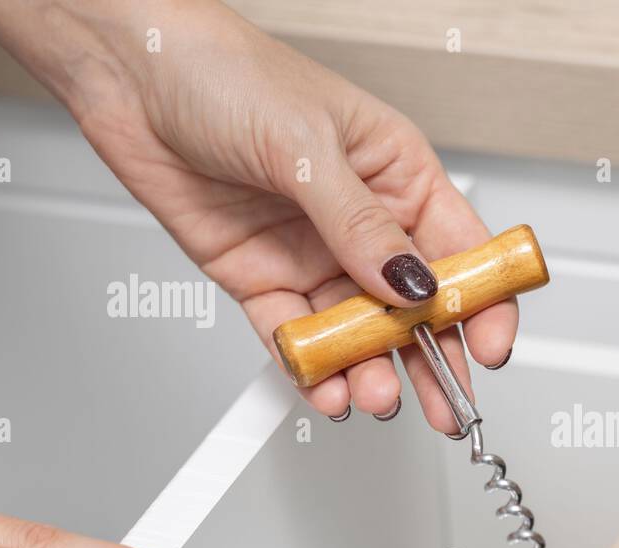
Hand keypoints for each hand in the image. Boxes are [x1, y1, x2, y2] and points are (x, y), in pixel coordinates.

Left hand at [0, 0, 516, 428]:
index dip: (483, 301)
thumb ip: (360, 224)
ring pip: (357, 331)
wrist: (129, 72)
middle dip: (434, 359)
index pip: (460, 250)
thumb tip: (410, 282)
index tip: (489, 344)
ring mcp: (312, 253)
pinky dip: (312, 367)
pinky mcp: (263, 278)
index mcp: (396, 174)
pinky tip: (326, 384)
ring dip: (369, 368)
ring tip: (372, 392)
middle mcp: (361, 221)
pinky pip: (296, 336)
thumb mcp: (307, 143)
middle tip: (446, 404)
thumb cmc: (223, 71)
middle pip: (414, 307)